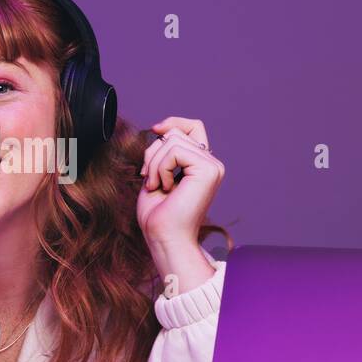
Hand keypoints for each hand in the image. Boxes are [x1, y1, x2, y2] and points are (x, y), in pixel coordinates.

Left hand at [136, 116, 223, 249]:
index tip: (155, 130)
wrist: (164, 238)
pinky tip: (164, 187)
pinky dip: (161, 167)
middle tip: (148, 177)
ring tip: (156, 185)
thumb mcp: (156, 175)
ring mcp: (213, 167)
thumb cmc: (158, 215)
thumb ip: (162, 152)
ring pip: (173, 140)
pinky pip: (174, 150)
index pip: (192, 127)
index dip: (173, 123)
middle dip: (154, 152)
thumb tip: (161, 129)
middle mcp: (212, 164)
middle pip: (177, 132)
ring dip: (155, 163)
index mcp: (201, 166)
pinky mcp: (208, 170)